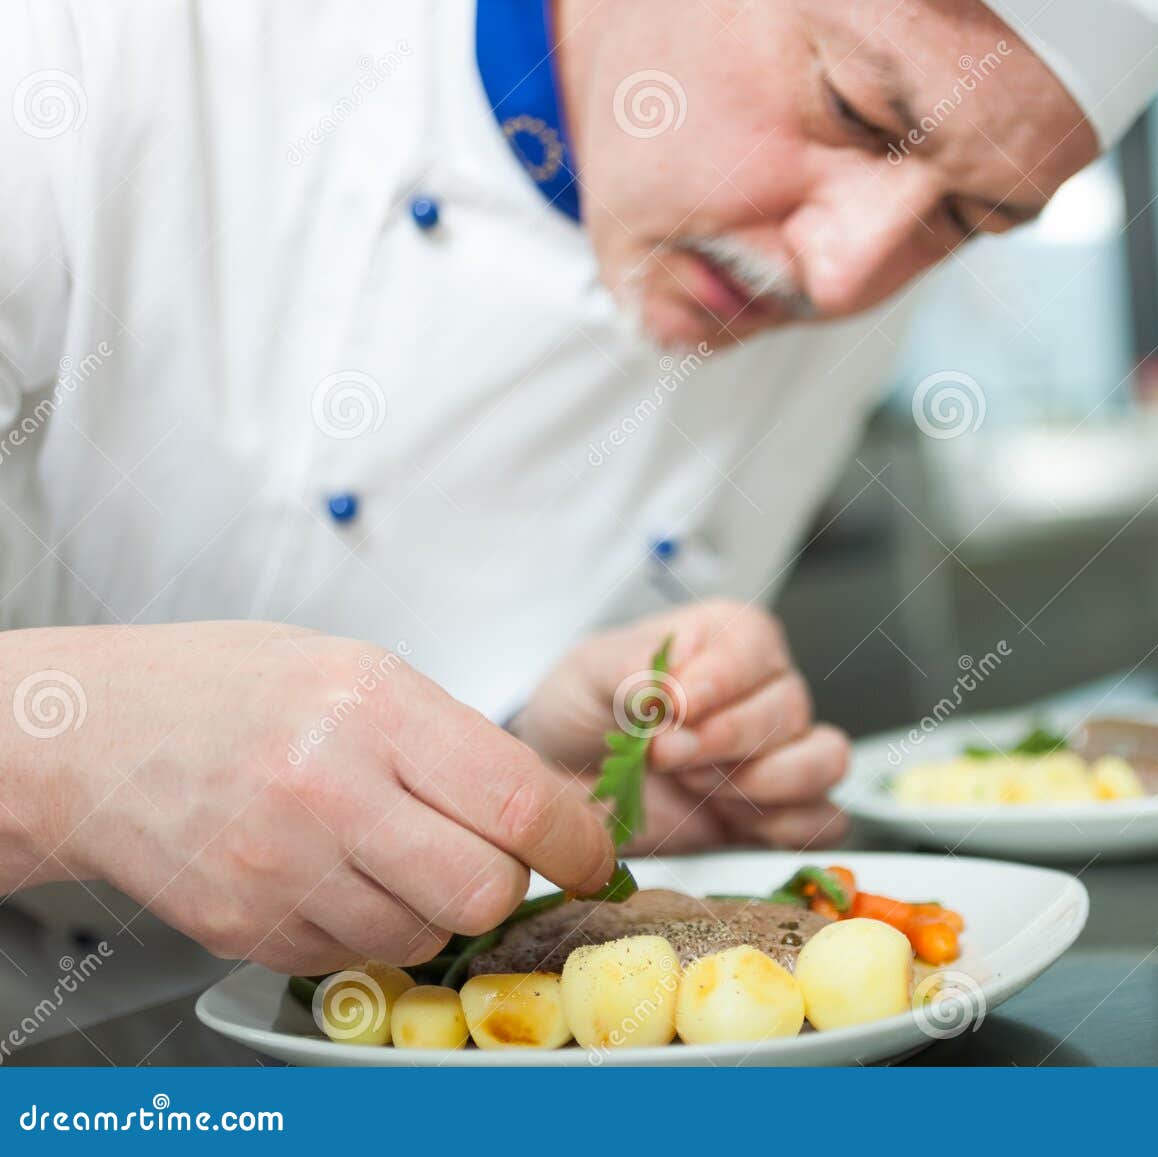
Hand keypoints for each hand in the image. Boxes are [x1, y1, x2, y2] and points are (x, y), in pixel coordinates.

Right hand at [0, 623, 613, 973]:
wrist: (90, 733)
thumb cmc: (234, 689)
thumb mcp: (360, 673)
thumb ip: (454, 742)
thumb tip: (550, 810)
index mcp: (371, 708)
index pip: (521, 802)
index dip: (579, 841)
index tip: (593, 852)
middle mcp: (327, 792)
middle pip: (483, 890)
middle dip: (508, 882)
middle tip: (491, 854)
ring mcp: (279, 869)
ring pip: (424, 936)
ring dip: (435, 908)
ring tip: (392, 852)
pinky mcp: (244, 928)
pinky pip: (355, 956)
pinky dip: (368, 927)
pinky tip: (334, 873)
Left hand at [513, 600, 849, 853]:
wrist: (568, 778)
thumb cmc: (585, 711)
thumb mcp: (588, 672)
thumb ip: (629, 667)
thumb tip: (663, 685)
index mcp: (729, 639)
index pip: (755, 646)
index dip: (720, 681)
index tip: (674, 707)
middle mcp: (766, 690)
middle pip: (790, 707)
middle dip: (724, 739)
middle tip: (663, 755)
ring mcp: (781, 754)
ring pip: (825, 759)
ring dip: (762, 780)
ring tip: (695, 785)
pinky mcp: (781, 813)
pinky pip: (825, 821)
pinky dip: (786, 827)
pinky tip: (729, 819)